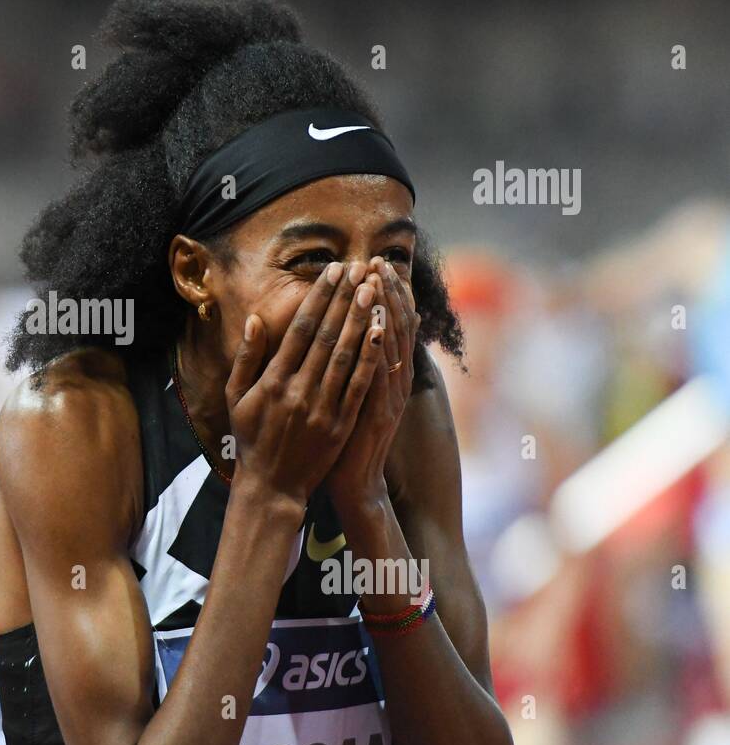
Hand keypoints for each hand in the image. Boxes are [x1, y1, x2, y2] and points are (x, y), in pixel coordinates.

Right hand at [225, 260, 385, 509]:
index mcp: (272, 380)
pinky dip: (371, 358)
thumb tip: (256, 320)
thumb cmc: (251, 438)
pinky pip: (359, 386)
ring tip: (373, 290)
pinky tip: (382, 334)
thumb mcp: (236, 396)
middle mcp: (298, 390)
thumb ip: (247, 357)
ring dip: (361, 320)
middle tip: (359, 269)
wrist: (271, 486)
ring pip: (345, 356)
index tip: (332, 272)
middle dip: (344, 299)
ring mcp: (321, 408)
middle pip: (326, 336)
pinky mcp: (340, 425)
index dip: (318, 298)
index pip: (300, 329)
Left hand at [325, 258, 420, 518]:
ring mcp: (388, 396)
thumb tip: (364, 331)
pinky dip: (381, 350)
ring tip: (377, 279)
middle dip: (387, 292)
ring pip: (392, 346)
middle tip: (377, 260)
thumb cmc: (347, 439)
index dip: (386, 294)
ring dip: (385, 311)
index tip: (375, 264)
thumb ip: (362, 365)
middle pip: (396, 327)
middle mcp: (393, 381)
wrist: (354, 484)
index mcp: (386, 374)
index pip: (391, 324)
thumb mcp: (357, 396)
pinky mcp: (378, 414)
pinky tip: (377, 325)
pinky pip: (381, 376)